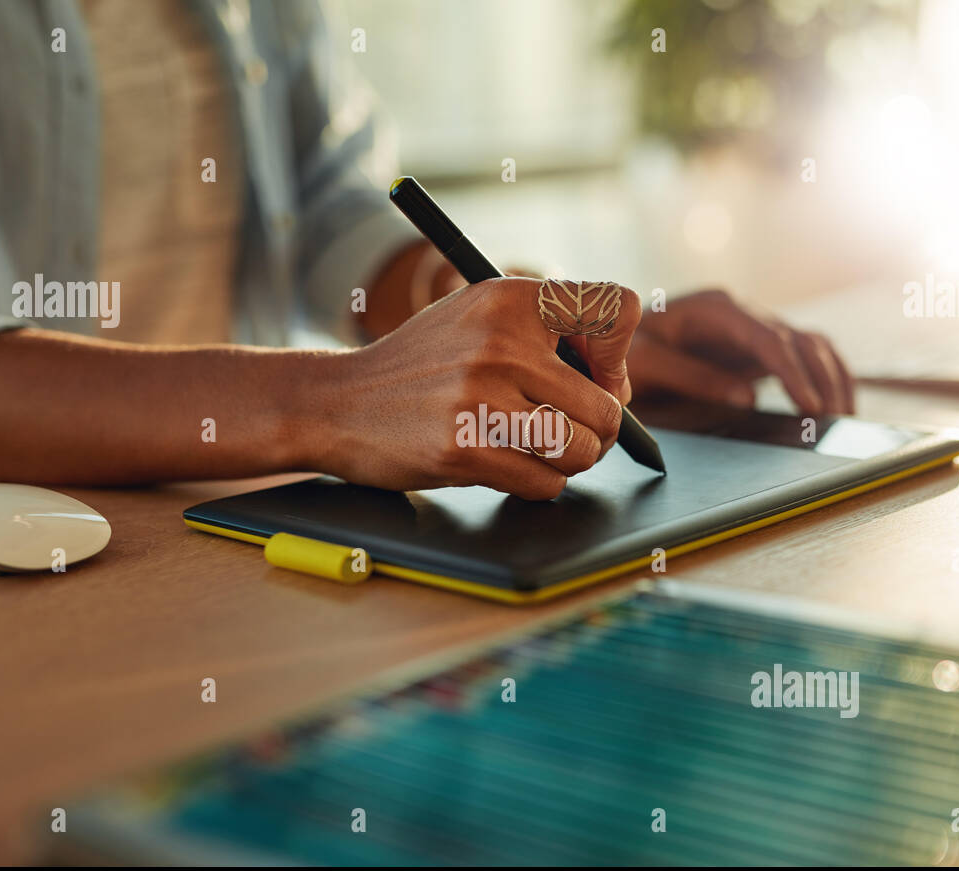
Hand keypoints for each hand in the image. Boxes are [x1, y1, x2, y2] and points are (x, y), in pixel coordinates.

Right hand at [317, 276, 640, 498]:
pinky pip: (543, 484)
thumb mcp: (480, 317)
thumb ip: (548, 334)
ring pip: (581, 450)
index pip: (618, 312)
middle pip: (607, 406)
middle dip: (595, 431)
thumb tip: (620, 388)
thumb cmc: (423, 366)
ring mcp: (481, 396)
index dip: (618, 359)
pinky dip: (536, 485)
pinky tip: (504, 464)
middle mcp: (501, 341)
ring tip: (535, 449)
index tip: (595, 379)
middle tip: (564, 430)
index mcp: (512, 298)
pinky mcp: (463, 448)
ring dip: (567, 462)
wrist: (338, 402)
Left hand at [627, 290, 854, 415]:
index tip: (810, 404)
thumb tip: (747, 398)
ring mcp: (752, 328)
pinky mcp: (756, 348)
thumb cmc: (623, 347)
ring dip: (832, 379)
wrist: (611, 337)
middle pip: (799, 340)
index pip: (769, 338)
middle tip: (834, 423)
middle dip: (822, 381)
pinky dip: (825, 377)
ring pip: (810, 345)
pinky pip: (803, 356)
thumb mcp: (646, 363)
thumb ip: (693, 377)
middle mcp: (742, 312)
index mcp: (716, 308)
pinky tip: (836, 405)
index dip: (793, 373)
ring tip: (843, 420)